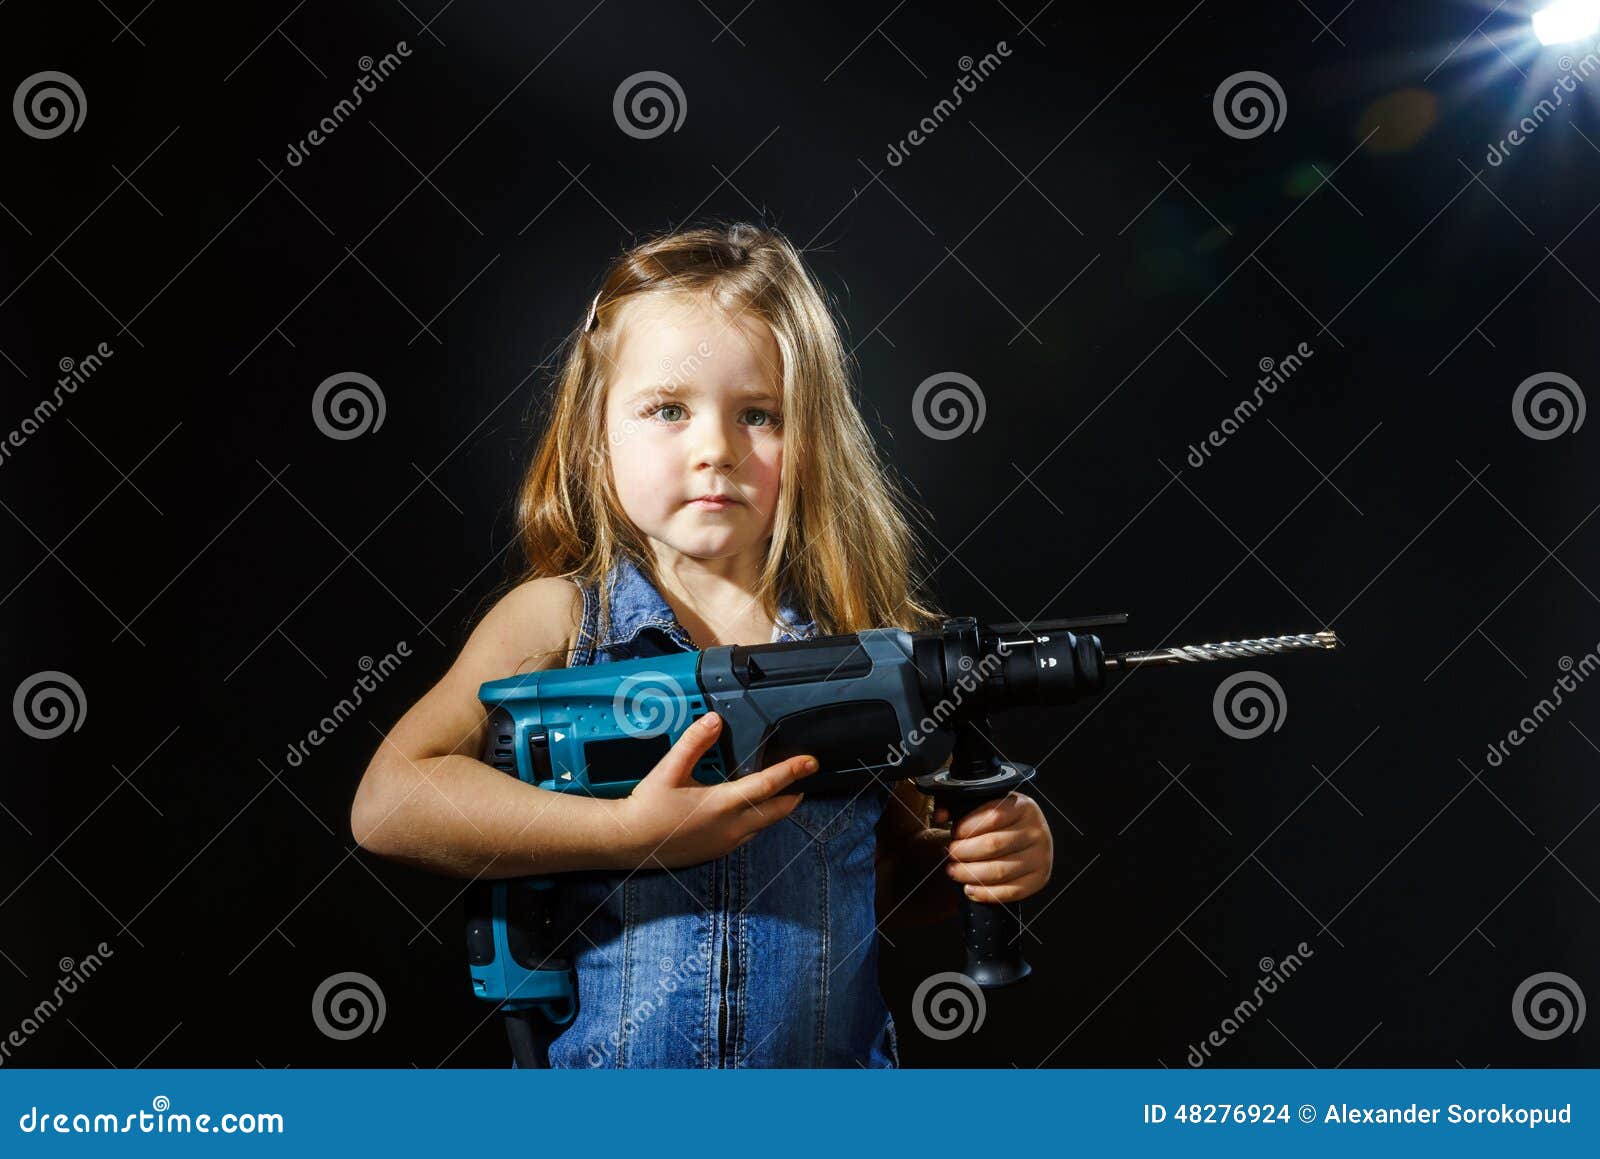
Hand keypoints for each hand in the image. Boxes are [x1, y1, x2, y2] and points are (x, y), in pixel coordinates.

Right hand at [608, 712, 812, 869]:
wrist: (630, 843)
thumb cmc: (648, 807)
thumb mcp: (669, 769)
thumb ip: (694, 743)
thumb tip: (714, 720)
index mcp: (723, 804)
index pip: (768, 786)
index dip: (792, 772)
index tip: (811, 763)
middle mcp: (731, 826)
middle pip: (776, 811)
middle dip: (792, 795)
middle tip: (802, 781)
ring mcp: (726, 842)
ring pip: (763, 826)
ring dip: (775, 810)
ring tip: (780, 794)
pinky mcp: (717, 851)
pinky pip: (747, 836)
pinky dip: (757, 822)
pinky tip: (747, 813)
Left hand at [936, 791, 1051, 903]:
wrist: (1028, 835)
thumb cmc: (1000, 820)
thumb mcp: (983, 803)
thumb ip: (957, 802)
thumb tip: (940, 816)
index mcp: (1023, 806)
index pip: (992, 816)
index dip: (967, 827)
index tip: (954, 834)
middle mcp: (1037, 831)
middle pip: (993, 845)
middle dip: (964, 852)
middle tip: (950, 853)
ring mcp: (1041, 856)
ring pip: (1000, 871)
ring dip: (970, 874)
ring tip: (954, 871)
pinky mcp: (1040, 879)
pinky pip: (1012, 892)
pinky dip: (987, 894)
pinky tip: (970, 889)